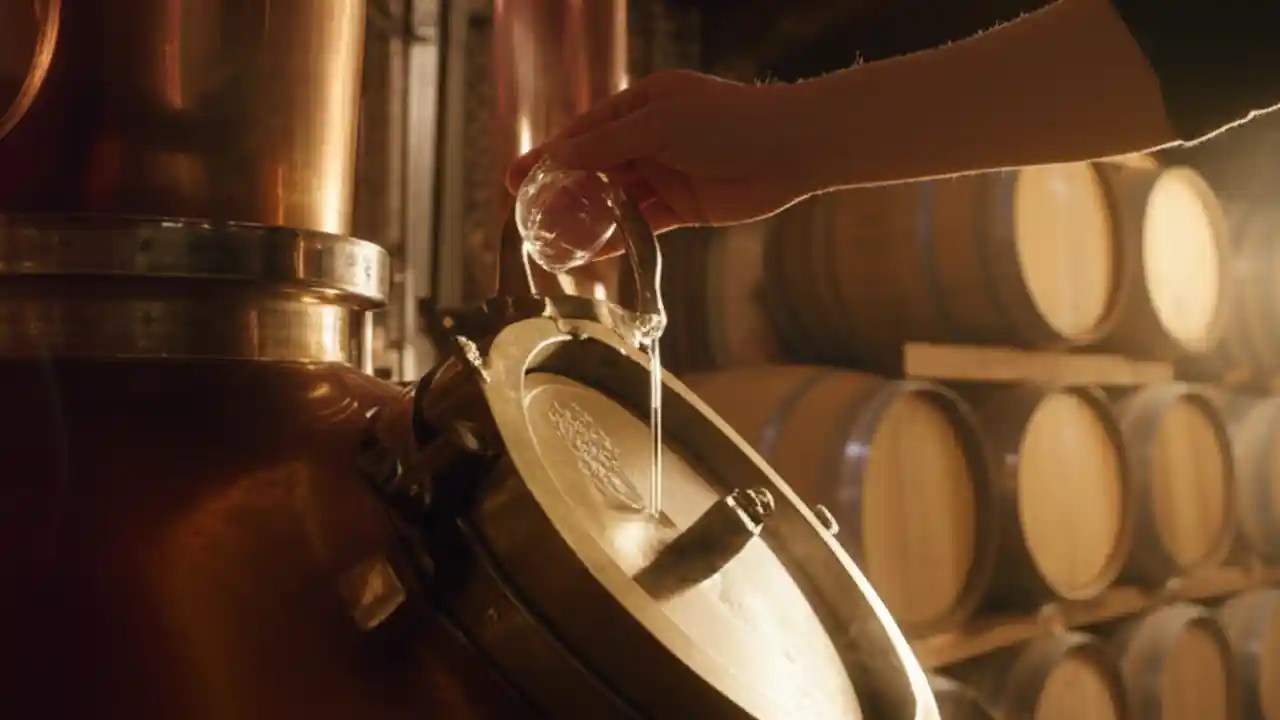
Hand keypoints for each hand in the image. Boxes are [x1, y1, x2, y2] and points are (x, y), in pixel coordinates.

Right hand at [505, 69, 826, 233]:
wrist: (790, 149)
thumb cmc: (726, 123)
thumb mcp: (658, 125)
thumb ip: (607, 144)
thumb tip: (557, 158)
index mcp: (641, 104)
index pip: (584, 133)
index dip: (548, 157)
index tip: (514, 180)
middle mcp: (650, 137)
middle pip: (596, 168)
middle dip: (562, 192)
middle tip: (526, 217)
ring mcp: (666, 172)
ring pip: (616, 198)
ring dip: (588, 218)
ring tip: (552, 241)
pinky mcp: (684, 206)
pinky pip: (643, 223)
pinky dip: (620, 237)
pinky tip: (594, 252)